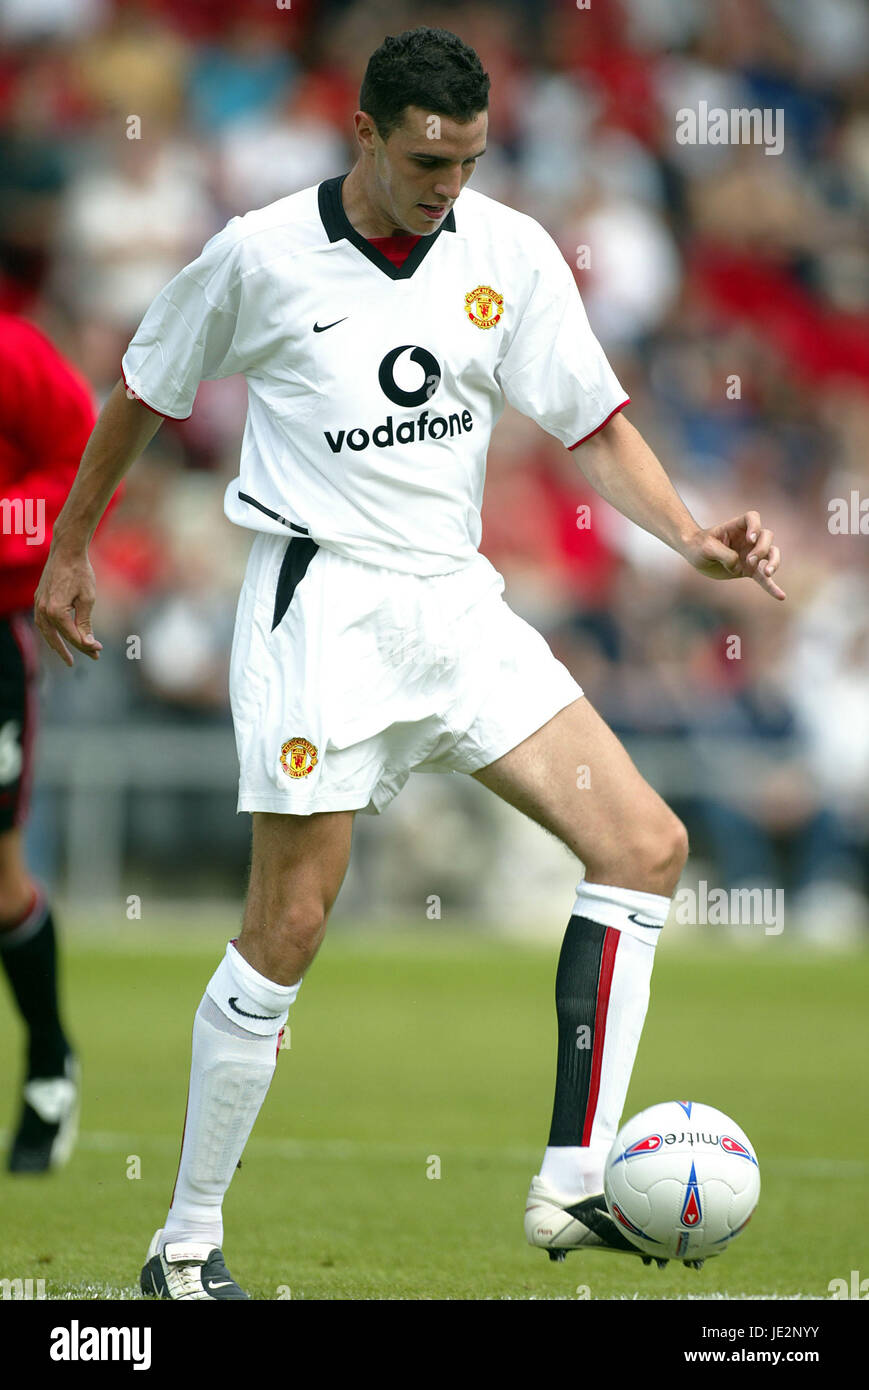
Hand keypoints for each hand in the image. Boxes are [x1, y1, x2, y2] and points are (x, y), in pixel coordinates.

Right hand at [33, 548, 102, 664]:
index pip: (73, 636)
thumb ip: (85, 623)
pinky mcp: (38, 598)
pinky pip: (41, 621)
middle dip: (69, 650)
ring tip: (64, 654)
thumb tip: (88, 644)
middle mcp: (43, 610)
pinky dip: (48, 631)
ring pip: (45, 631)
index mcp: (56, 611)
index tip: (99, 651)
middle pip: (57, 637)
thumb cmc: (80, 573)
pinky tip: (55, 635)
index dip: (87, 645)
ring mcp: (38, 604)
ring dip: (54, 643)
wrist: (66, 551)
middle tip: (79, 662)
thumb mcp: (88, 599)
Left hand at [682, 511, 785, 600]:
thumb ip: (725, 555)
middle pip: (767, 536)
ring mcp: (750, 554)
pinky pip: (763, 579)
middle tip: (749, 560)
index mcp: (736, 527)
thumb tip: (739, 566)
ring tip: (766, 573)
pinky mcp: (749, 570)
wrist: (695, 555)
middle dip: (762, 549)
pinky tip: (781, 596)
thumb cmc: (699, 546)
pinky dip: (772, 587)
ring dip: (774, 562)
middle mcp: (747, 538)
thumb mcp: (707, 548)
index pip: (753, 518)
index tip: (750, 539)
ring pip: (772, 554)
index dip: (755, 526)